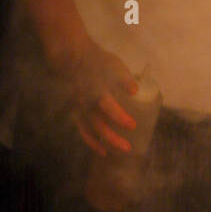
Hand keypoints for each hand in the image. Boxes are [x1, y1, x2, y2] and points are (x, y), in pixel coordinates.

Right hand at [57, 41, 138, 155]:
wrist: (75, 59)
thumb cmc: (99, 62)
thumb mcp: (113, 65)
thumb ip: (124, 78)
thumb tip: (135, 90)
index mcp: (95, 90)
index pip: (106, 106)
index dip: (118, 117)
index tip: (132, 125)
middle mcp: (85, 102)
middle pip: (97, 124)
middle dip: (112, 138)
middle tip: (127, 147)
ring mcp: (79, 109)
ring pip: (90, 131)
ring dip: (103, 143)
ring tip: (118, 152)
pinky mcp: (77, 113)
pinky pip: (83, 131)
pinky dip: (92, 142)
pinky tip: (103, 151)